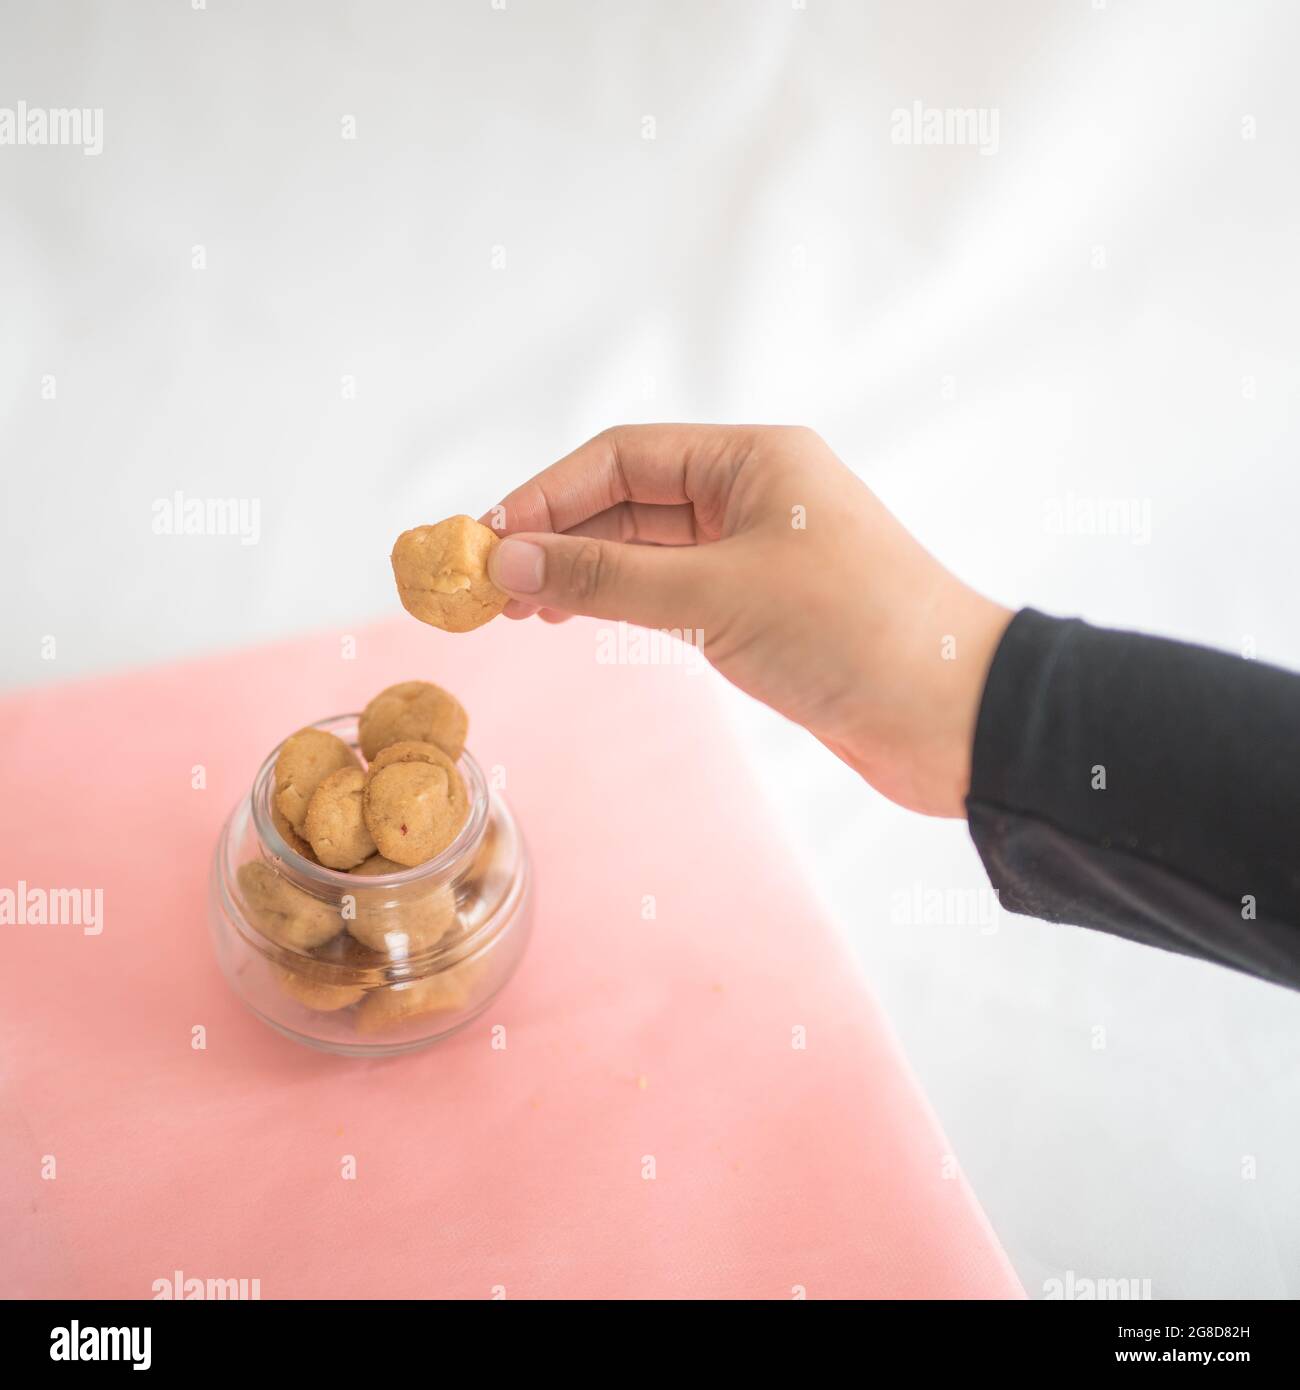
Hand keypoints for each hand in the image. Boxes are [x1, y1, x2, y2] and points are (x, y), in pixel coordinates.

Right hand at [484, 425, 1011, 817]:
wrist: (952, 716)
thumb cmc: (850, 632)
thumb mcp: (713, 595)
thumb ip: (604, 575)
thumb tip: (507, 559)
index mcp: (752, 460)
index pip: (622, 457)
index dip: (546, 494)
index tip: (486, 538)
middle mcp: (752, 495)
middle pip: (629, 501)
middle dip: (556, 536)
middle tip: (489, 584)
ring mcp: (756, 554)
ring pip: (646, 550)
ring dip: (582, 572)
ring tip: (521, 608)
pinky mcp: (761, 610)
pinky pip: (672, 592)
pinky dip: (622, 602)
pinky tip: (579, 616)